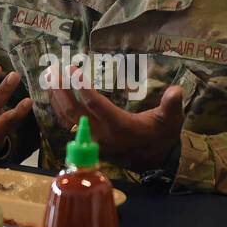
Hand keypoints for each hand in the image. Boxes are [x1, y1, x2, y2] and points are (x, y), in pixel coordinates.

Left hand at [46, 64, 183, 170]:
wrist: (153, 157)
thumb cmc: (161, 134)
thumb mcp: (171, 120)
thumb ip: (172, 105)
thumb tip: (177, 90)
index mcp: (121, 127)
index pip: (96, 106)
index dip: (83, 88)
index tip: (73, 70)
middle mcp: (103, 134)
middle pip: (75, 111)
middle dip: (62, 89)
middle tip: (54, 69)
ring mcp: (93, 139)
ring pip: (67, 118)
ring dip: (57, 97)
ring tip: (50, 76)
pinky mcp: (89, 140)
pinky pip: (67, 124)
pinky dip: (58, 108)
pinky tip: (53, 93)